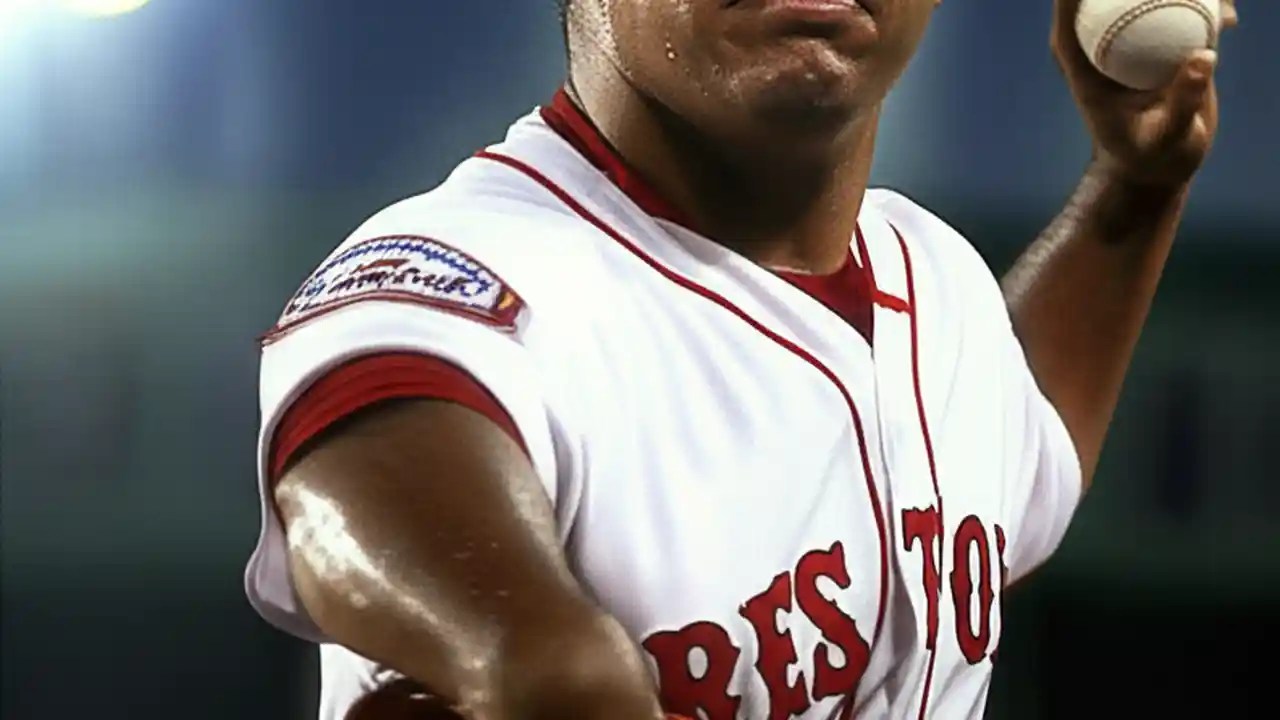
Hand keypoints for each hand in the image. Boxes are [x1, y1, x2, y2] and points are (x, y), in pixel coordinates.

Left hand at [1051, 0, 1239, 186]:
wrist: (1163, 163)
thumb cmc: (1152, 157)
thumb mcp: (1166, 137)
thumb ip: (1182, 104)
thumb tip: (1203, 58)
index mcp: (1087, 72)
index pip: (1068, 28)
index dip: (1071, 1)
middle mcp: (1108, 52)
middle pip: (1106, 5)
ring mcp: (1138, 46)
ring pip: (1146, 4)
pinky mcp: (1168, 46)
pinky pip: (1184, 15)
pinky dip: (1205, 9)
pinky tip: (1227, 19)